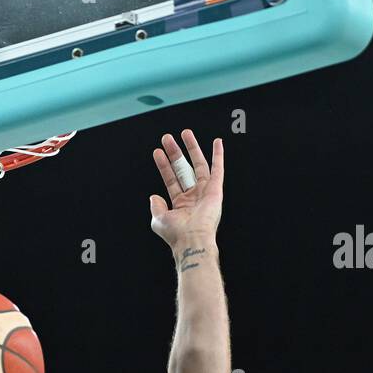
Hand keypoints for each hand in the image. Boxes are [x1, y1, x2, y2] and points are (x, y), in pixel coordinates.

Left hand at [149, 130, 223, 251]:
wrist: (191, 239)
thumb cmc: (176, 234)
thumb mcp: (158, 220)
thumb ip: (156, 207)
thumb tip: (154, 196)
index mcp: (181, 203)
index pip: (171, 179)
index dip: (164, 165)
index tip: (157, 152)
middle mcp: (193, 196)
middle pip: (183, 168)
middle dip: (175, 153)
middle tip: (167, 138)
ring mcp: (204, 192)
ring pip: (198, 164)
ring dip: (192, 148)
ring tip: (185, 133)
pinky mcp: (215, 190)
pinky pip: (218, 169)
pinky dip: (218, 155)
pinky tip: (217, 142)